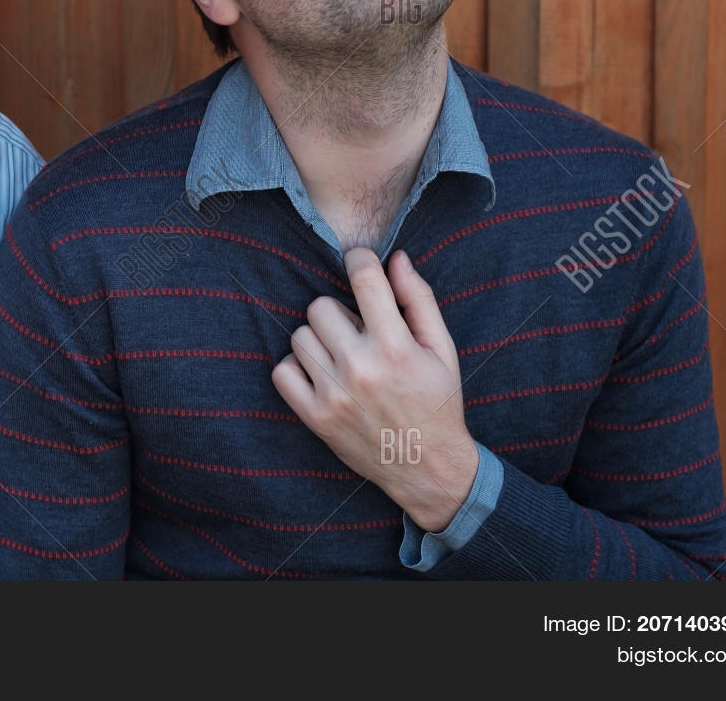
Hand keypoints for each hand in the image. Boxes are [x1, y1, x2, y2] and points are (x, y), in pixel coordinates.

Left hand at [271, 247, 477, 530]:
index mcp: (395, 345)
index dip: (359, 259)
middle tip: (358, 332)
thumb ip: (419, 299)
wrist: (427, 466)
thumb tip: (396, 258)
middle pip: (320, 306)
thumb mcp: (442, 349)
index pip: (363, 278)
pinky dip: (298, 369)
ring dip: (318, 340)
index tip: (359, 262)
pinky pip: (282, 371)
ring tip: (342, 357)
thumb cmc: (438, 401)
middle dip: (339, 312)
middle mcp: (360, 366)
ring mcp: (333, 393)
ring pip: (300, 336)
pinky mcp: (314, 417)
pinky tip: (322, 375)